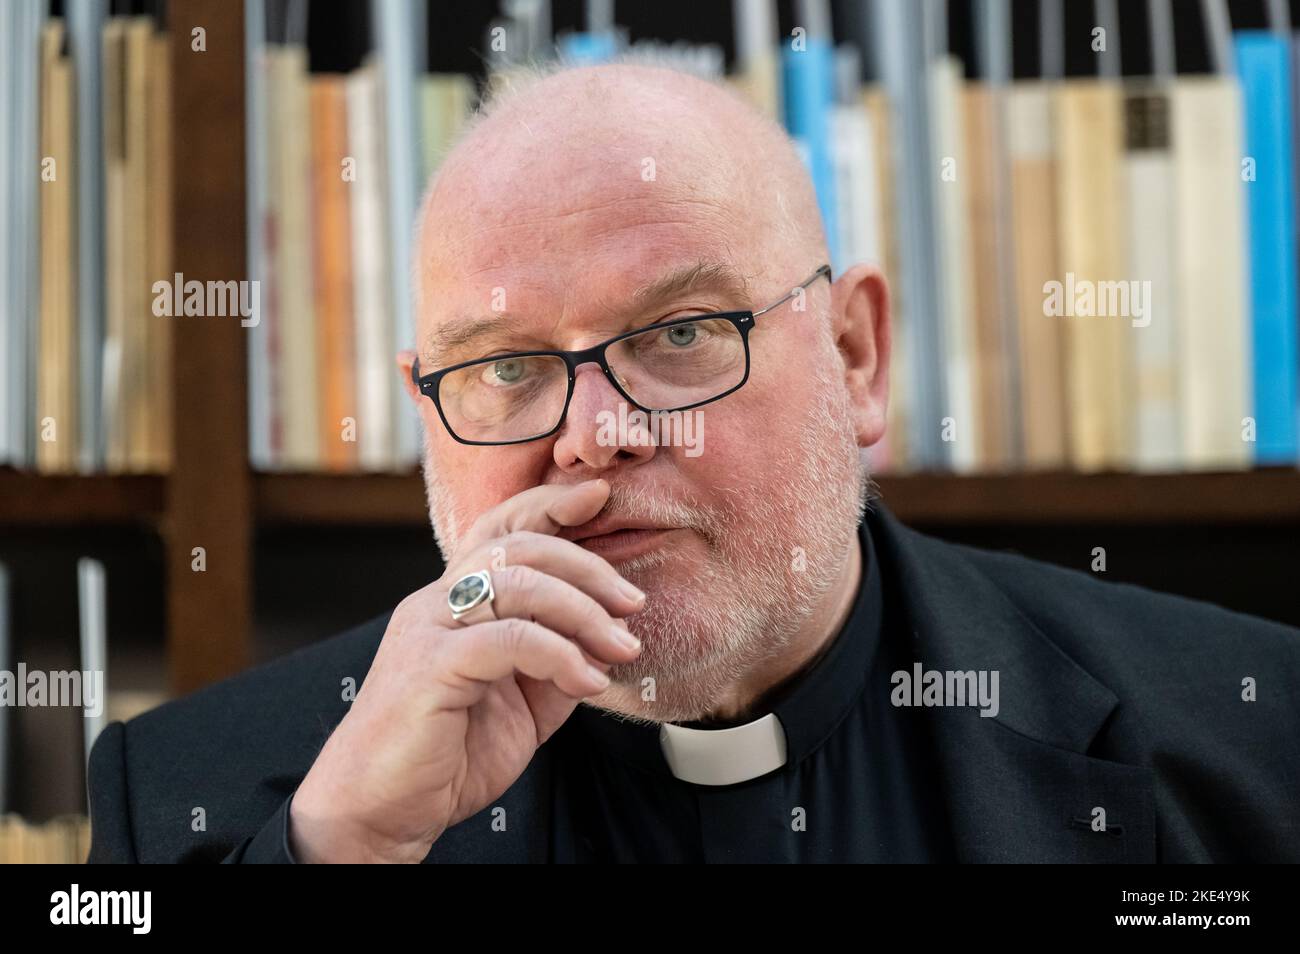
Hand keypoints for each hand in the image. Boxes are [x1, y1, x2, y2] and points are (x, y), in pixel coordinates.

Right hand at [287, 479, 643, 862]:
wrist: (382, 810)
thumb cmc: (445, 754)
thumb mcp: (521, 701)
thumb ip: (555, 661)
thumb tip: (607, 639)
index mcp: (455, 602)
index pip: (501, 529)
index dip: (549, 505)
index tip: (599, 497)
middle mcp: (437, 603)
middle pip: (517, 546)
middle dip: (587, 566)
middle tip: (632, 603)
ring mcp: (429, 630)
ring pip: (516, 584)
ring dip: (583, 612)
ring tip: (620, 647)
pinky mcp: (429, 666)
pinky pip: (508, 639)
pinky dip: (560, 654)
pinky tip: (587, 681)